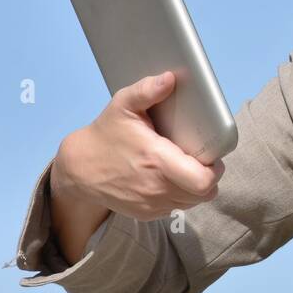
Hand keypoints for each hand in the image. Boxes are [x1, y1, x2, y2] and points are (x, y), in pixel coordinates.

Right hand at [52, 71, 224, 222]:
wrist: (78, 169)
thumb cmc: (106, 134)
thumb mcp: (122, 105)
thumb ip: (146, 90)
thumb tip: (170, 78)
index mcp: (156, 160)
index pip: (203, 180)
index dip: (214, 169)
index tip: (210, 155)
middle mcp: (155, 187)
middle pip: (205, 193)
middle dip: (209, 177)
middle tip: (201, 160)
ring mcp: (151, 204)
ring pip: (193, 202)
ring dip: (196, 187)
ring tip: (187, 168)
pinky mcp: (146, 214)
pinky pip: (177, 207)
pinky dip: (181, 196)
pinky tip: (171, 179)